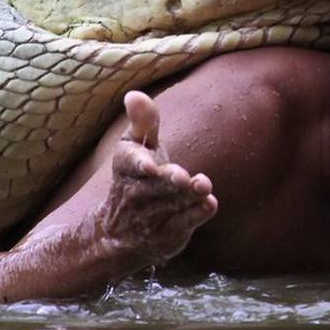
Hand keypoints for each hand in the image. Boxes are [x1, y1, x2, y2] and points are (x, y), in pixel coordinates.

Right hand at [96, 90, 217, 267]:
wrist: (120, 232)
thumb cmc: (137, 176)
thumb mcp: (136, 146)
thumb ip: (143, 122)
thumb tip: (133, 94)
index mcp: (126, 167)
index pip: (130, 163)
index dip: (140, 164)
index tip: (150, 165)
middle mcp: (135, 194)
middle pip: (155, 186)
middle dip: (169, 182)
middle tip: (183, 177)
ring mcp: (150, 218)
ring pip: (171, 205)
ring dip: (188, 197)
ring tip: (203, 186)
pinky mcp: (167, 235)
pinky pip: (182, 225)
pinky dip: (196, 215)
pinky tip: (208, 204)